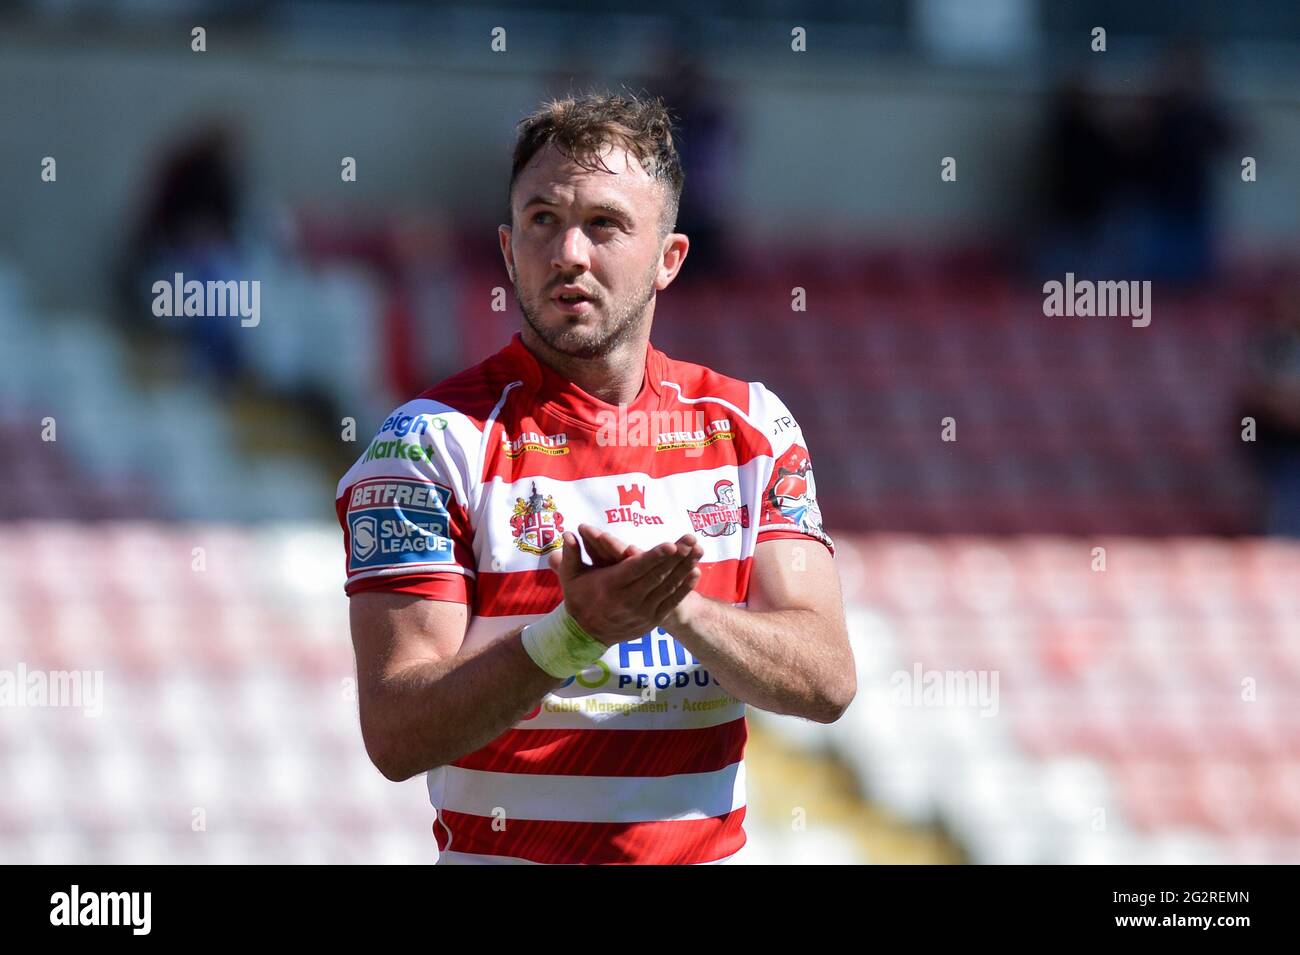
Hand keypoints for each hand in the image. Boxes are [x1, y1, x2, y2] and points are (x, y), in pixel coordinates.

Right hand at [547, 526, 703, 645]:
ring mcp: (642, 613)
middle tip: (692, 539)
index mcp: (610, 586)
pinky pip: (671, 602)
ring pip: (668, 588)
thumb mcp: (570, 577)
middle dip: (677, 557)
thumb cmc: (578, 599)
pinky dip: (684, 588)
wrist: (585, 635)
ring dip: (685, 568)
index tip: (671, 545)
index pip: (636, 570)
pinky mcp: (651, 621)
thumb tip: (567, 533)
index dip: (655, 558)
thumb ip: (570, 554)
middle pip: (657, 576)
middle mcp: (628, 601)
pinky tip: (695, 573)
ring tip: (699, 550)